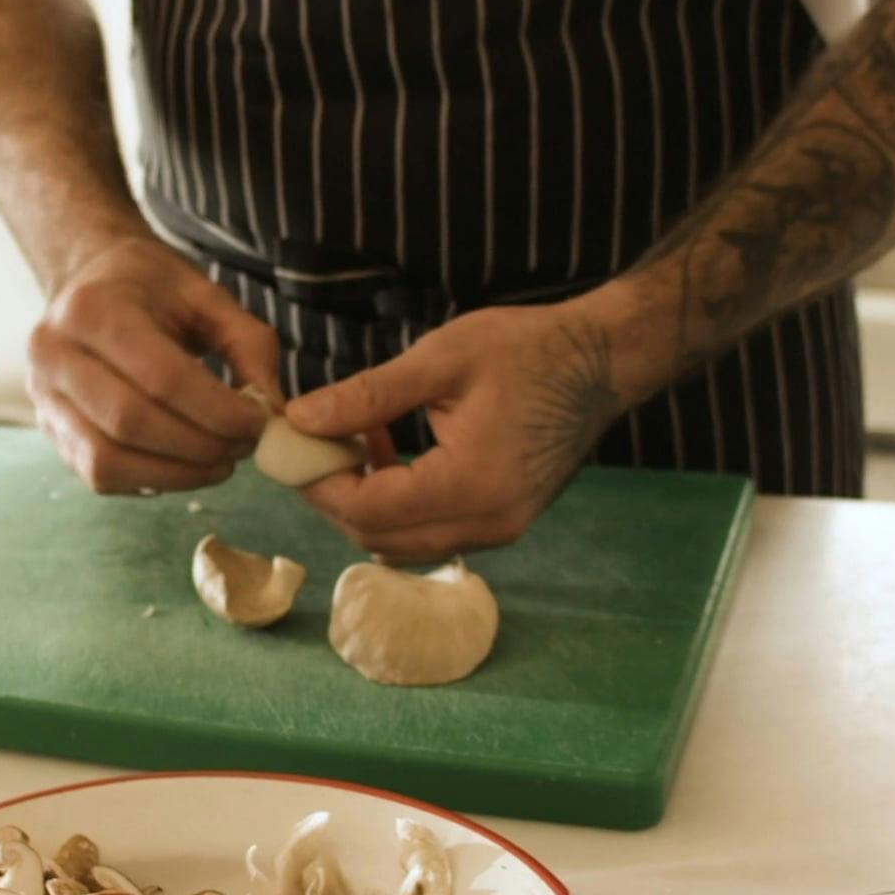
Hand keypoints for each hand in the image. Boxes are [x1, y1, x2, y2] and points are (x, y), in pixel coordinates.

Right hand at [27, 239, 281, 494]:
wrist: (87, 279)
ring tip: (219, 463)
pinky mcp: (50, 431)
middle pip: (131, 422)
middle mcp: (54, 353)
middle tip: (243, 449)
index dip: (217, 411)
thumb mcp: (206, 296)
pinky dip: (150, 481)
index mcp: (93, 308)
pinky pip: (99, 475)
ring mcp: (43, 397)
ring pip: (108, 460)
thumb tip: (272, 412)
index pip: (161, 376)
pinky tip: (183, 466)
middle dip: (199, 447)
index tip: (258, 424)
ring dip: (176, 474)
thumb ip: (248, 345)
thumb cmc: (151, 287)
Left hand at [284, 298, 640, 561]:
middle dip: (336, 497)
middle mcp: (488, 522)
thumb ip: (367, 396)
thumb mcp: (440, 360)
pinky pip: (431, 534)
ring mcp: (500, 530)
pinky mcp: (503, 524)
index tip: (295, 447)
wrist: (599, 363)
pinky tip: (392, 455)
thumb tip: (301, 420)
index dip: (320, 484)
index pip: (369, 509)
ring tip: (358, 442)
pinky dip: (398, 506)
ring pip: (402, 545)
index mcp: (471, 484)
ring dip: (366, 504)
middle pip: (380, 539)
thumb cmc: (526, 350)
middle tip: (318, 444)